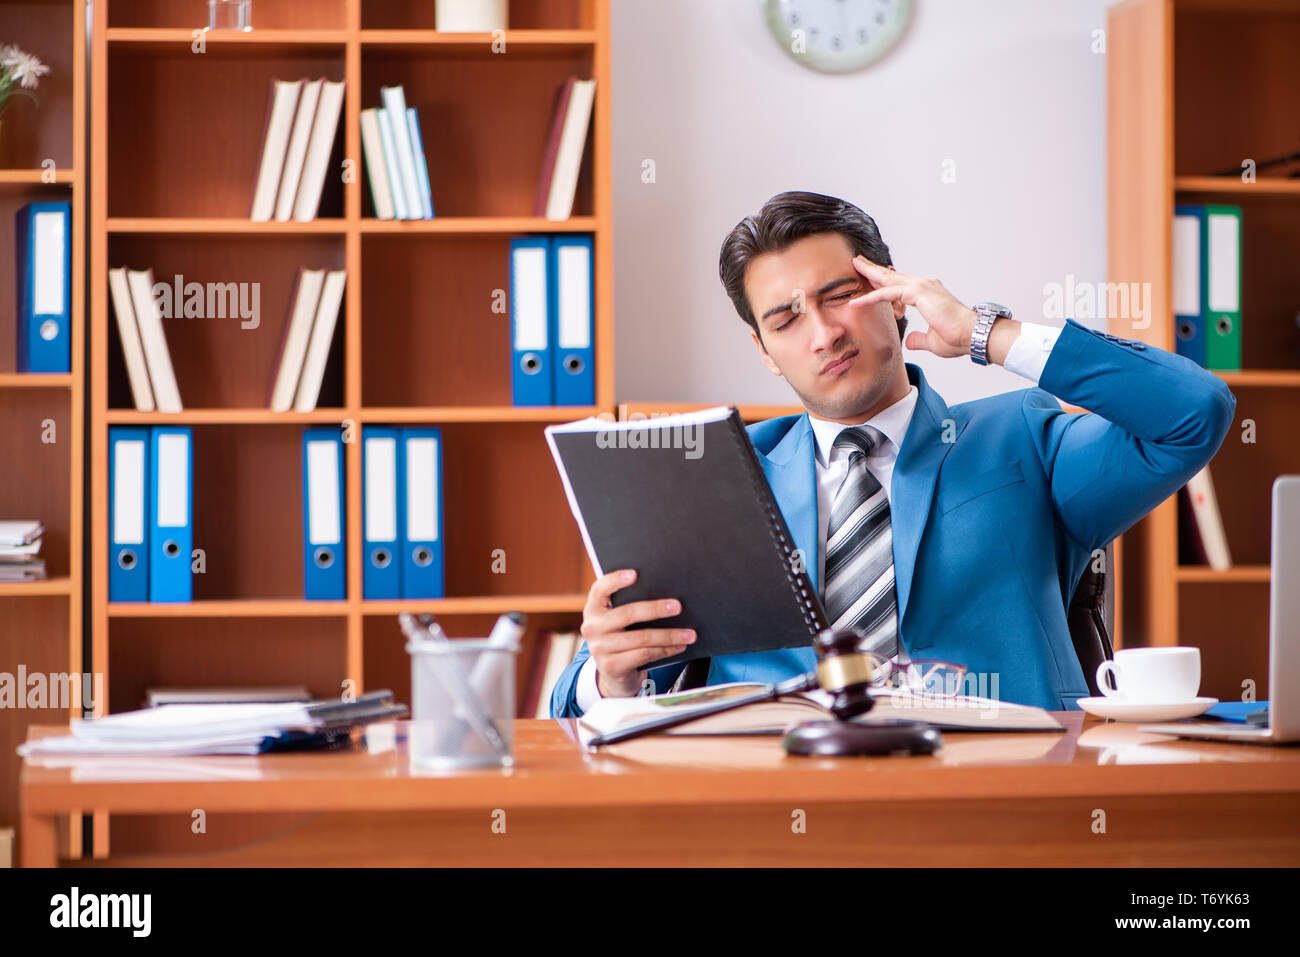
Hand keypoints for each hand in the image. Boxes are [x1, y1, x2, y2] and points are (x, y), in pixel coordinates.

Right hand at [580, 569, 695, 697]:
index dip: (616, 580)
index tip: (635, 574)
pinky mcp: (611, 666)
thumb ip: (630, 605)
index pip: (600, 589)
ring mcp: (599, 648)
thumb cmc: (623, 637)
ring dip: (669, 635)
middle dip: (656, 609)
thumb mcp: (619, 621)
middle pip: (628, 614)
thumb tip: (668, 595)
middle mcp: (592, 627)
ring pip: (642, 638)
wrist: (613, 673)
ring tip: (690, 634)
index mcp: (594, 608)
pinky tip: (679, 647)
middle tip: (678, 606)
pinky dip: (665, 650)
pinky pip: (644, 655)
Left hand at [847, 257, 978, 358]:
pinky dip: (872, 297)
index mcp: (928, 294)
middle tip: (858, 262)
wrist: (971, 335)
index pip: (900, 285)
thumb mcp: (931, 340)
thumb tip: (909, 341)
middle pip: (893, 276)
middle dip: (874, 269)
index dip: (884, 282)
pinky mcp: (918, 293)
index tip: (870, 280)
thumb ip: (918, 339)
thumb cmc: (957, 338)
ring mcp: (922, 286)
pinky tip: (857, 301)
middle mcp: (925, 285)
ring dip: (870, 273)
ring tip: (855, 266)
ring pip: (889, 279)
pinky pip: (888, 294)